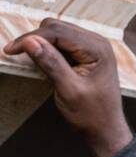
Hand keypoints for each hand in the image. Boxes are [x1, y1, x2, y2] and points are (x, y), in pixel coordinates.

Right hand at [3, 18, 133, 156]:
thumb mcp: (68, 90)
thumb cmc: (91, 114)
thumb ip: (51, 63)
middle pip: (56, 27)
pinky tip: (43, 61)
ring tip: (30, 60)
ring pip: (57, 32)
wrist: (105, 129)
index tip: (9, 50)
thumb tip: (30, 41)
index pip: (57, 32)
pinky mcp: (87, 53)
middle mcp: (97, 42)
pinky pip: (62, 42)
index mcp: (98, 49)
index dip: (31, 38)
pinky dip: (48, 48)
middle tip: (16, 54)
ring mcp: (93, 46)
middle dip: (35, 38)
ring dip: (41, 42)